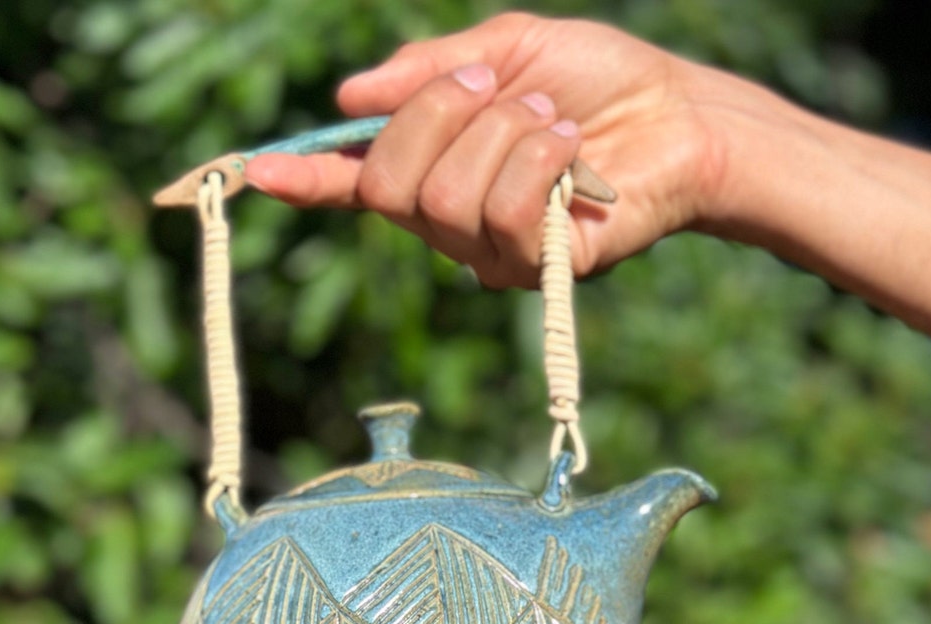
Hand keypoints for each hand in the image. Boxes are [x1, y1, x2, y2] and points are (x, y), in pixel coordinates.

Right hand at [244, 13, 726, 287]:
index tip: (250, 172)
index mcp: (434, 163)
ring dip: (502, 133)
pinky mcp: (535, 269)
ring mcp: (489, 251)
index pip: (355, 181)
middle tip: (499, 85)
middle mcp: (449, 219)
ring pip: (445, 198)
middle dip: (439, 115)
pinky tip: (573, 151)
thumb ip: (430, 71)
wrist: (680, 114)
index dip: (303, 178)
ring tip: (552, 120)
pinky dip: (538, 161)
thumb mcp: (508, 47)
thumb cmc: (597, 80)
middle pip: (390, 183)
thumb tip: (348, 101)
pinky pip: (504, 215)